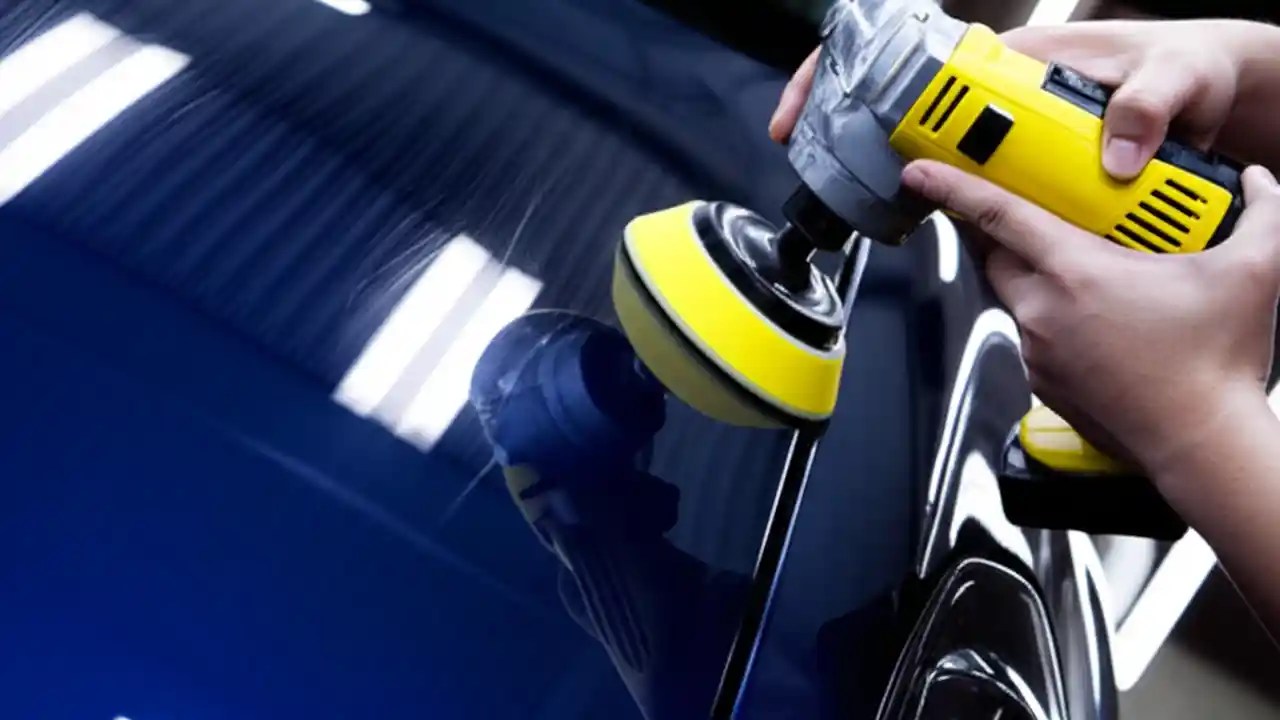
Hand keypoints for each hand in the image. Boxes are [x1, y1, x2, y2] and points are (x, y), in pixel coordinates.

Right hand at [769, 20, 1254, 178]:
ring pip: (926, 149)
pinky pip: (962, 181)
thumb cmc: (1187, 68)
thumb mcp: (1176, 77)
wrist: (1206, 99)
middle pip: (902, 105)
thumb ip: (1149, 107)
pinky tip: (917, 219)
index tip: (819, 107)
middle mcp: (1004, 95)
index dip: (854, 75)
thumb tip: (1116, 151)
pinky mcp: (1022, 165)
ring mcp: (1008, 131)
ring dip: (884, 172)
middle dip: (845, 129)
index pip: (919, 62)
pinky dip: (934, 202)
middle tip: (812, 157)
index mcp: (1021, 61)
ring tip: (848, 197)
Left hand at [900, 159, 1279, 481]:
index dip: (955, 187)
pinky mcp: (1043, 380)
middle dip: (994, 228)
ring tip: (1071, 262)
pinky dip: (1046, 314)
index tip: (920, 171)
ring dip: (1028, 273)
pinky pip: (1030, 333)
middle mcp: (1044, 312)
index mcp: (1077, 275)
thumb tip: (1261, 183)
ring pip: (1011, 295)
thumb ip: (1262, 214)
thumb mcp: (1252, 273)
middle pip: (993, 254)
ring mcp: (1038, 350)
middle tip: (1012, 206)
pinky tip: (1087, 313)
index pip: (1000, 217)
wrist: (1201, 444)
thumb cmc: (1214, 368)